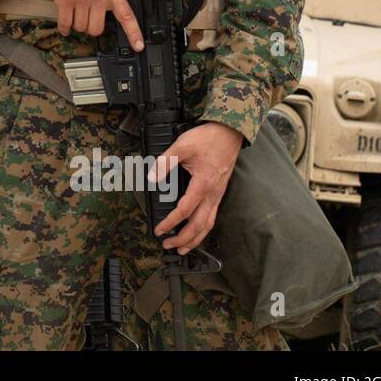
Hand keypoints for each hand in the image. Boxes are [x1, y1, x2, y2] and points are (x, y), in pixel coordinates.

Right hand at [33, 0, 142, 49]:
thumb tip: (112, 4)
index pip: (126, 15)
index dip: (133, 33)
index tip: (138, 46)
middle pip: (97, 28)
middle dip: (91, 27)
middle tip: (88, 20)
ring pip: (81, 27)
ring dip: (77, 25)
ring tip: (75, 14)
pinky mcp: (64, 1)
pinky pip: (65, 24)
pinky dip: (64, 28)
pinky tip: (65, 26)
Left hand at [149, 122, 244, 253]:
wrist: (229, 132)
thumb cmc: (207, 139)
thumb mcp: (182, 146)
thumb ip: (165, 162)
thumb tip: (151, 178)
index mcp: (203, 184)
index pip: (185, 211)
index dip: (170, 222)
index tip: (159, 230)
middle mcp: (213, 194)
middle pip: (199, 225)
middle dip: (183, 239)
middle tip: (168, 246)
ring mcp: (218, 195)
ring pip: (208, 224)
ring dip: (195, 239)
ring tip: (182, 249)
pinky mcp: (220, 192)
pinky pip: (212, 216)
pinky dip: (203, 229)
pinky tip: (196, 232)